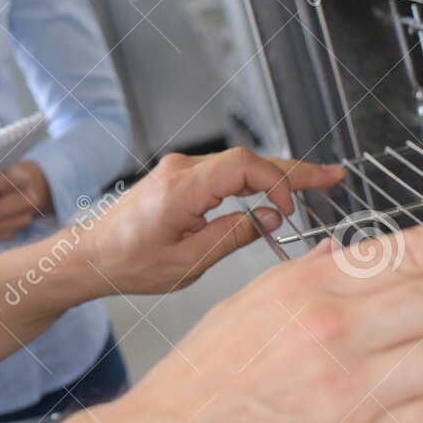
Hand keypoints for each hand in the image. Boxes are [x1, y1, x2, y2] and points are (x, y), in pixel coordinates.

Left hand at [73, 147, 345, 294]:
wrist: (90, 255)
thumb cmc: (128, 263)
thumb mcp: (187, 263)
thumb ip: (232, 237)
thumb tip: (269, 219)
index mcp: (181, 188)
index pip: (243, 166)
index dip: (277, 182)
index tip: (291, 210)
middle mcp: (180, 169)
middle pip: (247, 159)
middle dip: (293, 169)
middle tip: (332, 177)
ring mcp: (178, 170)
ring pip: (238, 164)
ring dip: (275, 175)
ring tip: (314, 185)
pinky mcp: (178, 177)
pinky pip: (223, 172)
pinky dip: (253, 180)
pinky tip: (274, 192)